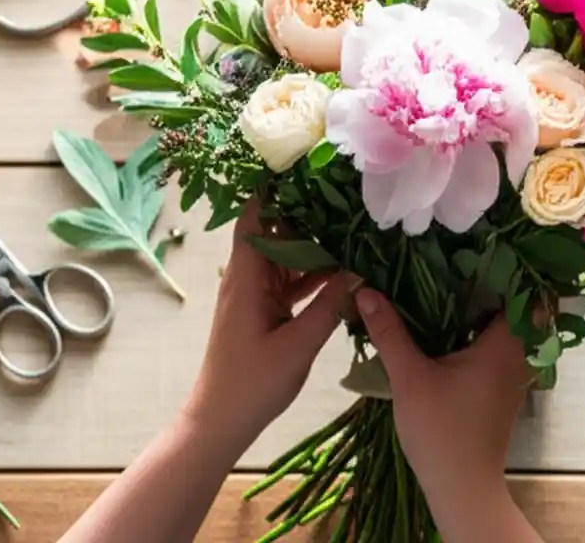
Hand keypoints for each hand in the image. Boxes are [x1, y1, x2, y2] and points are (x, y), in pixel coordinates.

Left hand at [184, 202, 357, 448]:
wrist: (220, 420)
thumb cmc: (252, 382)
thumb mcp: (299, 343)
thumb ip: (332, 304)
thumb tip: (364, 270)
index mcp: (247, 275)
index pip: (256, 214)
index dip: (277, 186)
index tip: (310, 164)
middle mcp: (248, 276)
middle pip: (277, 230)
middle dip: (310, 213)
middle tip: (350, 194)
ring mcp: (255, 293)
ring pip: (287, 256)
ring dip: (316, 245)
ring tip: (356, 227)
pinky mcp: (264, 311)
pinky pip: (291, 280)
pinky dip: (314, 274)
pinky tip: (345, 271)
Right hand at [356, 289, 540, 542]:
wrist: (462, 486)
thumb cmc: (441, 432)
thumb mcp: (409, 377)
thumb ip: (390, 332)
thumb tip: (365, 289)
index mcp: (505, 345)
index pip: (524, 291)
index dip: (505, 267)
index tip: (475, 249)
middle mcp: (518, 355)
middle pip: (519, 306)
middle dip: (493, 284)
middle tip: (458, 264)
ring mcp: (514, 375)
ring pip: (511, 329)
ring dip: (488, 310)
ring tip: (451, 288)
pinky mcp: (503, 390)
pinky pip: (502, 348)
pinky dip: (484, 333)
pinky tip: (451, 328)